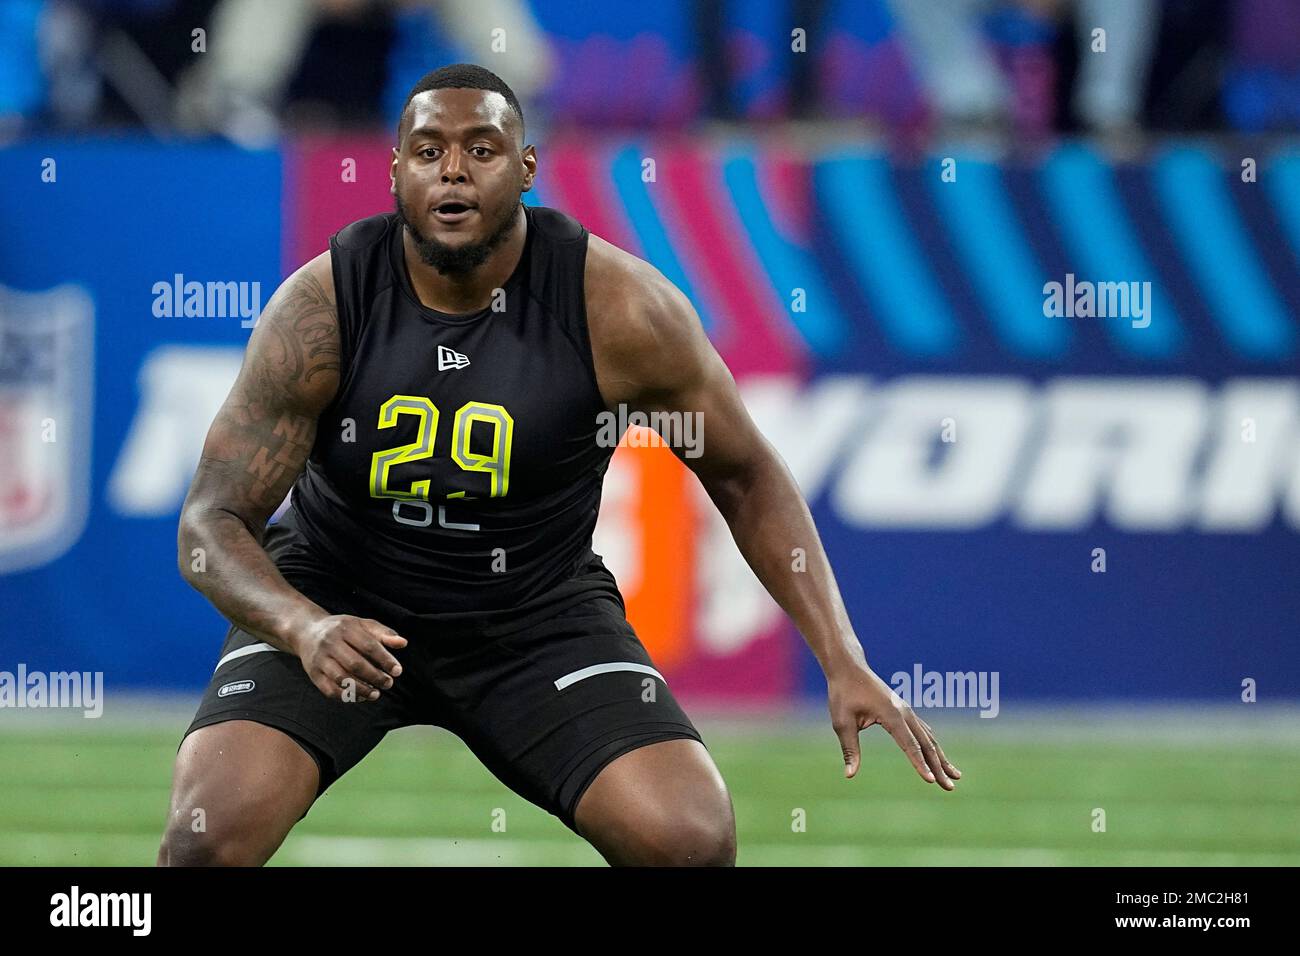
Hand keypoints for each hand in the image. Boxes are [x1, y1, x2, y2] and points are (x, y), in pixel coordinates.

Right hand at [295, 615, 406, 701]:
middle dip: (375, 677)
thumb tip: (403, 643)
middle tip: (388, 684)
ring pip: (341, 679)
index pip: (369, 646)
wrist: (307, 632)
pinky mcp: (313, 674)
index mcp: (346, 628)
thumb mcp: (363, 625)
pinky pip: (329, 689)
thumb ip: (384, 634)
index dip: (385, 660)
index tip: (397, 671)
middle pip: (355, 664)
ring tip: (375, 694)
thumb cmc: (343, 629)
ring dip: (361, 690)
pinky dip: (346, 696)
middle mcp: (330, 643)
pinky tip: (359, 697)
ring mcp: (319, 659)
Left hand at [827, 662, 960, 789]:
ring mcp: (906, 710)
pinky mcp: (903, 710)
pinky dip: (932, 745)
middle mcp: (904, 712)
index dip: (920, 764)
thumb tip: (849, 775)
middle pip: (926, 744)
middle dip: (939, 767)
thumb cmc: (843, 694)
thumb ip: (849, 749)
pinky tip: (938, 756)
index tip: (931, 781)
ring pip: (928, 737)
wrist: (848, 667)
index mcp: (891, 715)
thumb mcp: (842, 722)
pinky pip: (923, 730)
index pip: (910, 745)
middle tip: (950, 787)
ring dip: (941, 758)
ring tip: (955, 775)